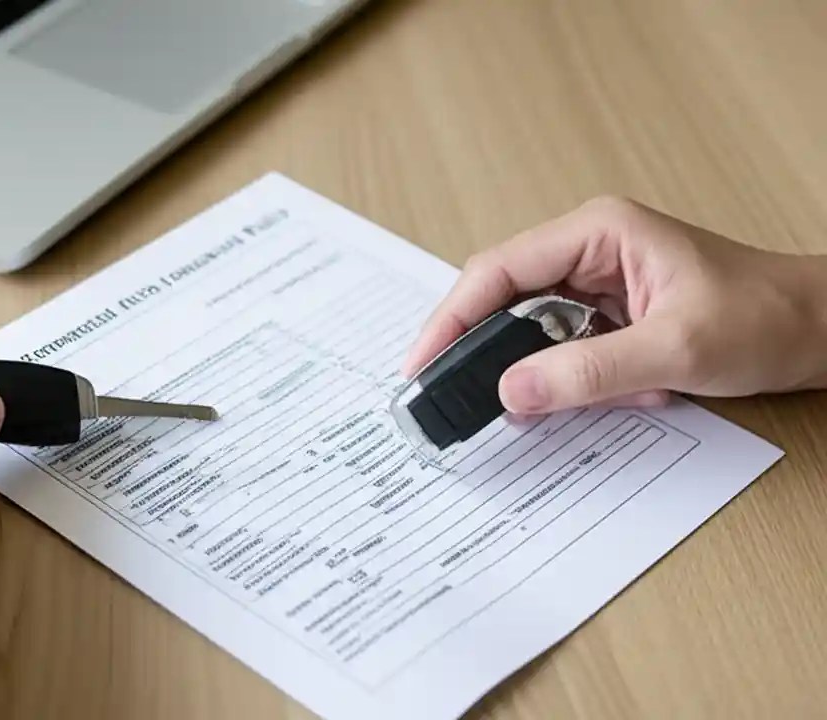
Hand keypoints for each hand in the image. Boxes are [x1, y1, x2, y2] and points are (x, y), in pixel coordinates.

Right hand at [402, 196, 826, 413]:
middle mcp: (588, 252)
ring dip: (546, 375)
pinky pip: (566, 353)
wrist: (822, 333)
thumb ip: (588, 373)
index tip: (423, 363)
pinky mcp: (610, 318)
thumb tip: (510, 391)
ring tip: (572, 399)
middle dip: (486, 353)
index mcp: (596, 232)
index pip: (498, 271)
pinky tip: (624, 395)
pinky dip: (579, 384)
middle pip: (504, 302)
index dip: (451, 318)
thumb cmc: (767, 317)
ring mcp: (598, 285)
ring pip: (533, 334)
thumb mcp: (675, 349)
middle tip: (453, 399)